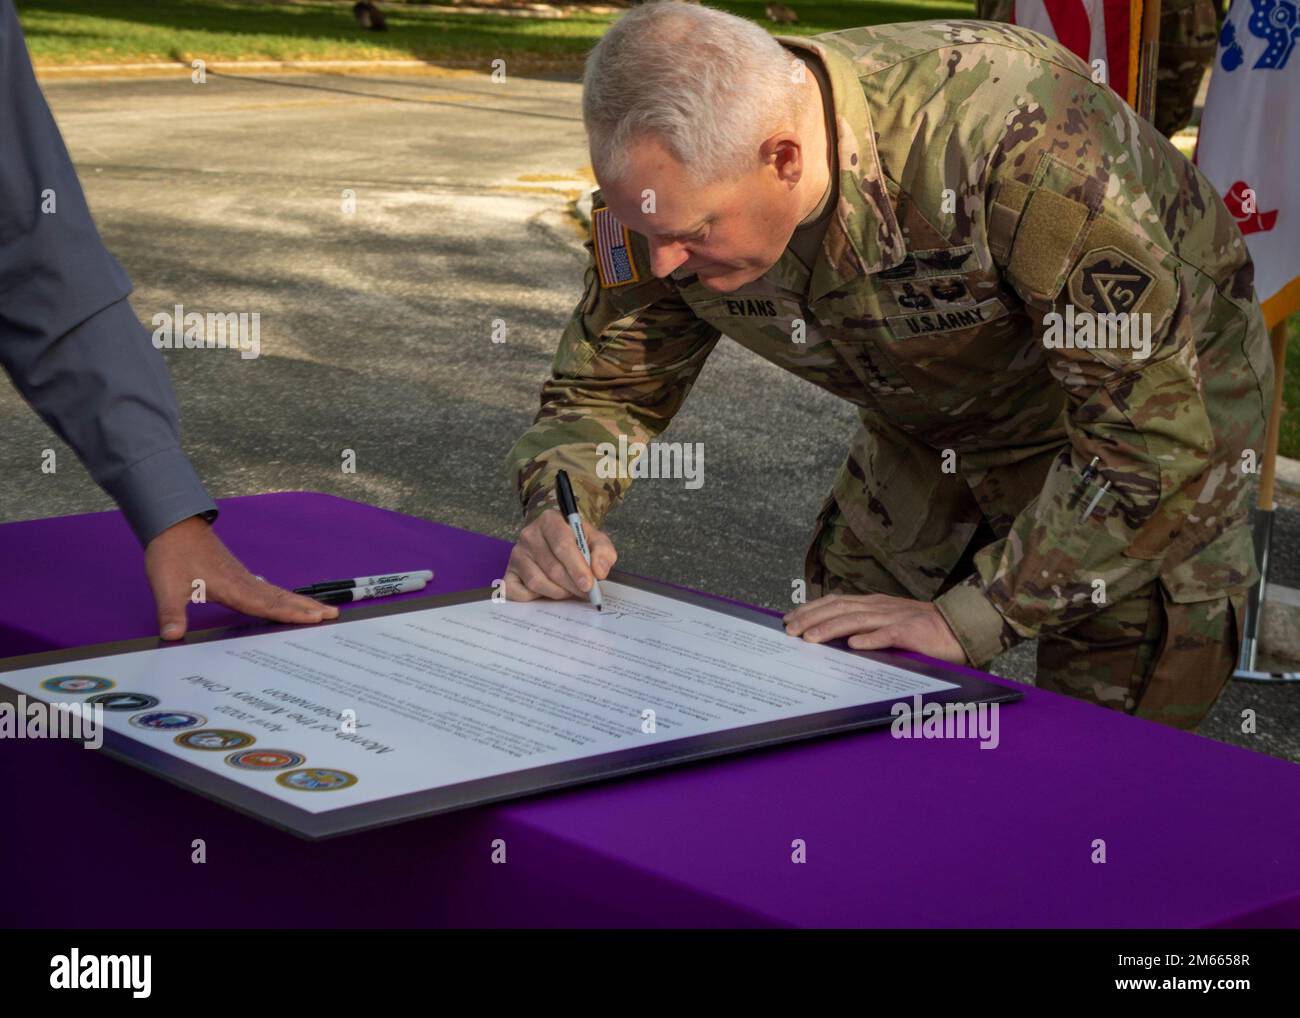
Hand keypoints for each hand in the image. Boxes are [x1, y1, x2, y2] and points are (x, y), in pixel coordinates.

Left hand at [144, 515, 338, 639]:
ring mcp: (243, 577)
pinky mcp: (238, 575)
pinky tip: (288, 600)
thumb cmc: (172, 554)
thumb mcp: (166, 586)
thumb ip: (170, 613)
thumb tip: (171, 636)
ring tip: (322, 609)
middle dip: (307, 608)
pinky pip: (268, 589)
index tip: (314, 618)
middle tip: (332, 615)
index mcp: (231, 587)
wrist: (174, 525)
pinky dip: (284, 597)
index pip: (266, 604)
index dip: (290, 613)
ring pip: (277, 593)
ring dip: (300, 602)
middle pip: (281, 598)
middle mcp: (243, 582)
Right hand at [503, 508, 616, 601]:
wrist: (556, 540)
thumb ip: (603, 552)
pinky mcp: (508, 572)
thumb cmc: (576, 541)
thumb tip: (599, 572)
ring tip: (570, 590)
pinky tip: (547, 592)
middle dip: (572, 585)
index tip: (589, 585)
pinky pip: (518, 593)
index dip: (577, 568)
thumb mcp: (595, 540)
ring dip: (558, 592)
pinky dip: (535, 598)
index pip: (562, 545)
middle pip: (552, 567)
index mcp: (550, 520)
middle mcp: (529, 535)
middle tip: (587, 593)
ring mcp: (516, 554)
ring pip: (537, 582)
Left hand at [783, 592, 966, 664]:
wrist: (961, 627)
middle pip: (839, 608)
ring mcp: (896, 618)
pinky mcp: (912, 632)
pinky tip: (853, 646)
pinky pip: (889, 635)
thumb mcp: (890, 624)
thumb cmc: (925, 630)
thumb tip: (837, 640)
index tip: (790, 619)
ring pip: (857, 620)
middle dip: (812, 618)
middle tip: (790, 630)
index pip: (836, 602)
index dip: (811, 609)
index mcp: (875, 604)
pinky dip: (870, 640)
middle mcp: (881, 607)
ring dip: (831, 629)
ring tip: (811, 639)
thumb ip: (867, 628)